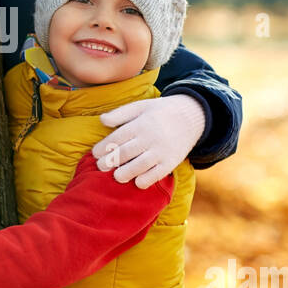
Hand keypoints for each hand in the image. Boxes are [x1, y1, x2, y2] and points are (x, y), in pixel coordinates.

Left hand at [91, 94, 205, 188]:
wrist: (192, 116)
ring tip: (116, 176)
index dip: (104, 146)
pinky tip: (137, 181)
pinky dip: (146, 180)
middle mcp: (151, 137)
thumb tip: (102, 120)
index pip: (118, 137)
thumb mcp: (141, 106)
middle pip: (126, 152)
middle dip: (110, 162)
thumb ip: (121, 113)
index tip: (95, 153)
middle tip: (100, 166)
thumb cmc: (160, 112)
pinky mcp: (171, 161)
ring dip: (125, 173)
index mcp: (141, 123)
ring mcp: (162, 150)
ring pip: (140, 165)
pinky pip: (157, 174)